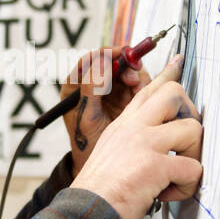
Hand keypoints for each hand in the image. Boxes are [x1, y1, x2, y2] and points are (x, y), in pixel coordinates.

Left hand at [61, 45, 146, 177]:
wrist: (102, 164)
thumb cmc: (86, 144)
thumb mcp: (86, 117)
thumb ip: (92, 89)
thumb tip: (101, 63)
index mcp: (76, 86)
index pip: (90, 60)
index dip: (106, 54)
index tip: (119, 54)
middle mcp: (94, 84)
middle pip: (112, 61)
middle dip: (125, 66)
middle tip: (132, 78)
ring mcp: (112, 90)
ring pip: (127, 71)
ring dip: (136, 76)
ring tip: (138, 89)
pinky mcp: (127, 97)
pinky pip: (138, 83)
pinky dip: (144, 86)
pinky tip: (143, 95)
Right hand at [70, 54, 202, 218]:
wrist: (85, 215)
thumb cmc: (98, 194)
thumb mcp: (110, 156)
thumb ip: (132, 143)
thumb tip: (162, 143)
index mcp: (123, 125)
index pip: (148, 90)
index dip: (168, 75)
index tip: (179, 62)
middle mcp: (133, 128)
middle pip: (175, 94)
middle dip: (190, 116)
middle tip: (185, 143)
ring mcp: (144, 143)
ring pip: (194, 129)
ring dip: (193, 157)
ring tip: (175, 176)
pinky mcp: (154, 165)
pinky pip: (194, 168)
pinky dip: (187, 187)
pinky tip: (167, 195)